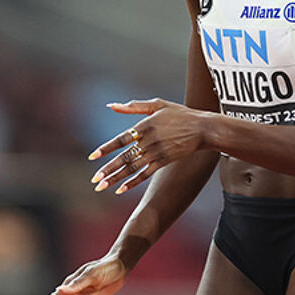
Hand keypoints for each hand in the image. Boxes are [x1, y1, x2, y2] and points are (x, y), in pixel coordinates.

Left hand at [89, 99, 205, 194]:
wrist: (202, 128)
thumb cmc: (179, 114)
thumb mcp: (157, 105)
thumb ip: (134, 106)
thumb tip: (111, 105)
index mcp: (145, 126)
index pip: (121, 139)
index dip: (106, 148)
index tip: (92, 157)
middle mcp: (149, 141)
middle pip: (124, 158)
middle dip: (107, 170)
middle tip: (94, 180)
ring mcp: (156, 153)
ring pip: (132, 168)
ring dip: (115, 178)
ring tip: (101, 186)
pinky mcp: (163, 162)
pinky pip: (145, 174)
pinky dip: (132, 182)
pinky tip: (120, 189)